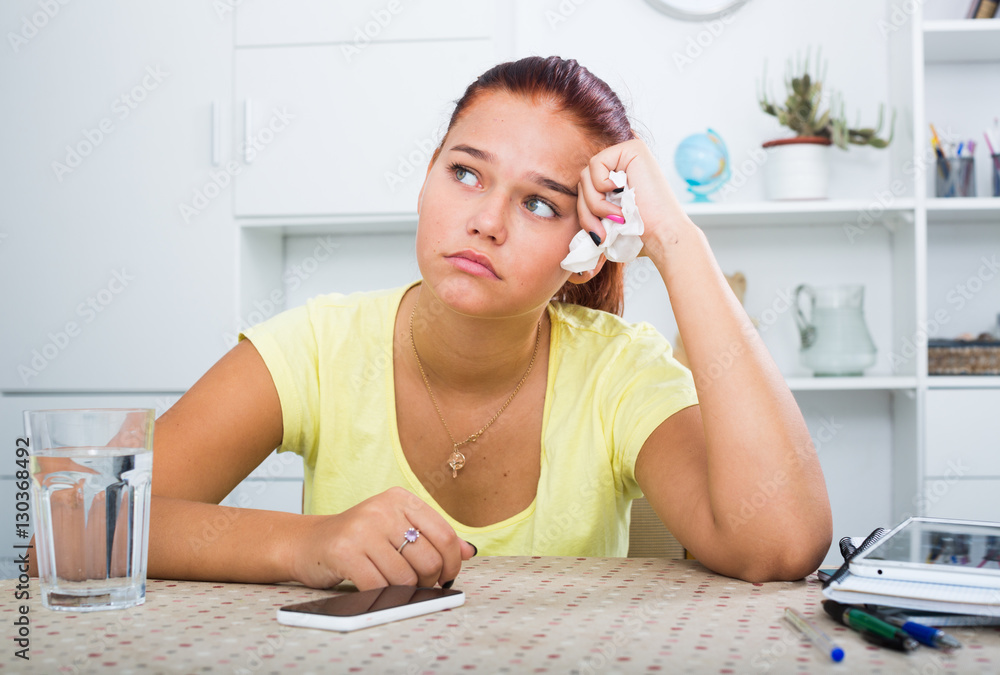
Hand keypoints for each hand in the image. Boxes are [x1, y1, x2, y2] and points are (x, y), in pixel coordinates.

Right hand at [290, 486, 475, 590]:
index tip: (448, 577)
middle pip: (428, 559)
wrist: (307, 543)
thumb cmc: (358, 540)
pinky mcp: (344, 551)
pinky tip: (377, 591)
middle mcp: (382, 508)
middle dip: (428, 582)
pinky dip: (382, 597)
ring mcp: (362, 528)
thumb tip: (469, 551)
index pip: (444, 535)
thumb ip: (432, 538)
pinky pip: (379, 586)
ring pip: (405, 577)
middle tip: (419, 587)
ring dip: (404, 592)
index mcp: (400, 499)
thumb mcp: (396, 530)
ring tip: (395, 588)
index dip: (452, 563)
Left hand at [575, 138, 694, 262]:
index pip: (584, 190)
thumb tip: (553, 212)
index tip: (599, 236)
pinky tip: (621, 194)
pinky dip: (602, 186)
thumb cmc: (638, 233)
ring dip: (595, 203)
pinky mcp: (631, 149)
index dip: (586, 214)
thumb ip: (587, 210)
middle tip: (601, 234)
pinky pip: (595, 164)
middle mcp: (621, 164)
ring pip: (585, 176)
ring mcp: (627, 153)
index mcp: (616, 179)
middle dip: (587, 212)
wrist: (662, 236)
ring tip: (616, 217)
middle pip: (582, 183)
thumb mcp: (604, 221)